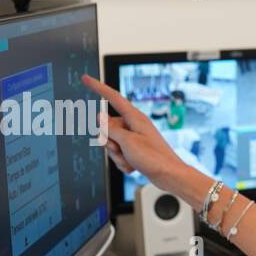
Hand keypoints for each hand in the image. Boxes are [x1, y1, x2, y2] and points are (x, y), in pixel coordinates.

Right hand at [82, 75, 187, 189]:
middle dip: (109, 142)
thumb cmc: (154, 158)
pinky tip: (135, 166)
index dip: (98, 87)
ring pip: (112, 144)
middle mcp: (134, 126)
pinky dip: (124, 163)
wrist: (169, 176)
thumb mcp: (127, 141)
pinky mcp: (135, 150)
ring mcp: (135, 138)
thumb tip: (100, 117)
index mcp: (135, 118)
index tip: (86, 78)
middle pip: (107, 128)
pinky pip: (119, 155)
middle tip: (122, 149)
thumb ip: (110, 129)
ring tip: (132, 159)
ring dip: (117, 156)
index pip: (112, 97)